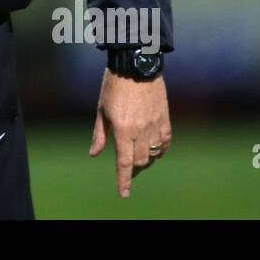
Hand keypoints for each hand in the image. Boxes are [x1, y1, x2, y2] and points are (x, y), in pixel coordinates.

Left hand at [89, 69, 171, 197]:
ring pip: (153, 154)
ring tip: (138, 158)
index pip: (124, 162)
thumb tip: (94, 154)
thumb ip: (99, 134)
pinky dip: (159, 150)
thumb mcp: (101, 110)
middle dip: (132, 169)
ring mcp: (154, 125)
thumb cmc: (113, 86)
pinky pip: (165, 142)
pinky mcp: (165, 119)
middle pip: (139, 161)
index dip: (124, 180)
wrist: (135, 65)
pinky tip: (154, 150)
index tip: (124, 194)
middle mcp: (140, 130)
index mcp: (122, 128)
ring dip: (145, 160)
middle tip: (127, 170)